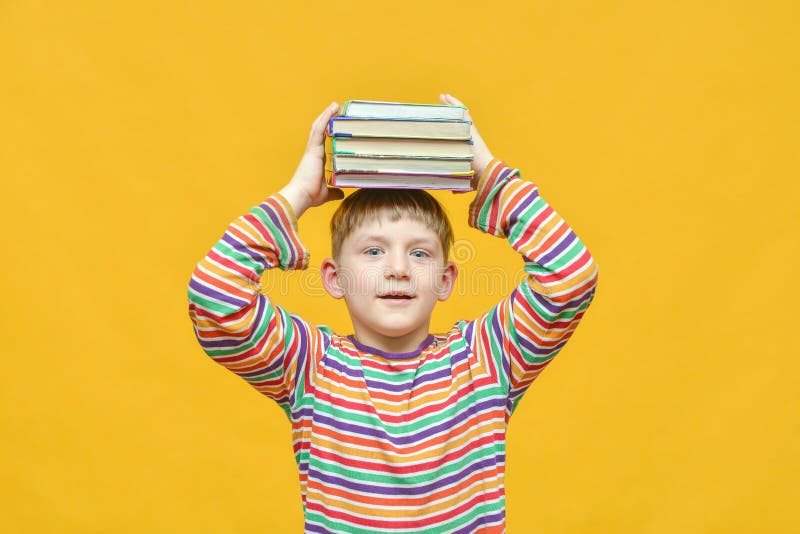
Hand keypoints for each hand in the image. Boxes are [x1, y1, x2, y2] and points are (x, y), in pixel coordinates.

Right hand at [279, 102, 344, 216]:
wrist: (300, 196)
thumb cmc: (310, 195)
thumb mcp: (326, 192)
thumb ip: (334, 192)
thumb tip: (341, 194)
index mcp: (316, 160)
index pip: (322, 141)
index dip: (327, 131)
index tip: (334, 124)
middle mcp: (313, 152)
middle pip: (319, 130)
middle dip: (327, 119)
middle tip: (336, 109)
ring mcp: (312, 149)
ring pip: (319, 127)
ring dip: (327, 115)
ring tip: (335, 105)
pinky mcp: (313, 149)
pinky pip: (319, 129)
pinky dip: (326, 118)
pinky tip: (332, 109)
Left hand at [439, 93, 493, 188]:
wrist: (486, 175)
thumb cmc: (478, 180)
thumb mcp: (466, 181)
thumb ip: (460, 185)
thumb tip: (454, 190)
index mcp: (468, 148)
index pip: (458, 134)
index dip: (451, 127)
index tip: (444, 122)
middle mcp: (470, 138)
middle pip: (459, 121)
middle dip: (451, 112)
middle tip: (443, 104)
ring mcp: (470, 133)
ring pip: (460, 115)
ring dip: (452, 105)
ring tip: (443, 97)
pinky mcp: (470, 129)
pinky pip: (462, 112)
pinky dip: (454, 104)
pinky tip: (447, 97)